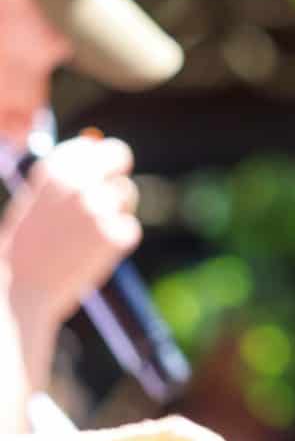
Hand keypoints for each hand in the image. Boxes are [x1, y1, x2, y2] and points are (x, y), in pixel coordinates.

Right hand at [0, 137, 140, 373]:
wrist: (20, 295)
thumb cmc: (23, 252)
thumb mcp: (35, 205)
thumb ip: (65, 180)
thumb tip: (95, 147)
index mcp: (54, 169)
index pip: (96, 146)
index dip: (101, 161)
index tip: (102, 173)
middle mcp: (79, 181)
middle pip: (121, 156)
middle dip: (117, 174)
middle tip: (112, 195)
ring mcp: (100, 207)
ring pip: (127, 195)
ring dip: (116, 212)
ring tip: (84, 241)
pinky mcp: (117, 234)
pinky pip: (129, 229)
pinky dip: (117, 243)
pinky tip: (90, 259)